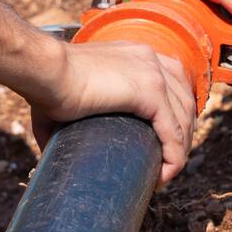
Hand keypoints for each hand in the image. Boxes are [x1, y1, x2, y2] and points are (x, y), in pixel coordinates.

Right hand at [30, 40, 196, 186]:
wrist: (47, 72)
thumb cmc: (48, 84)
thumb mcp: (71, 97)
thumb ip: (68, 119)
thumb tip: (52, 150)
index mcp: (136, 56)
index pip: (173, 83)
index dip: (175, 115)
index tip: (164, 142)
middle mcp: (150, 59)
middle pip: (185, 102)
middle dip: (183, 136)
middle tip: (167, 163)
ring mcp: (154, 73)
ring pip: (184, 119)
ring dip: (180, 151)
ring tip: (164, 175)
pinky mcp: (150, 91)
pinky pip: (173, 132)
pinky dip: (173, 157)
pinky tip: (164, 175)